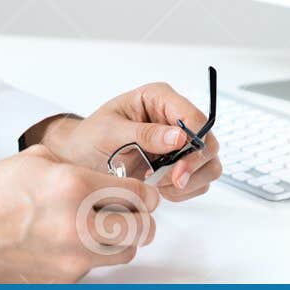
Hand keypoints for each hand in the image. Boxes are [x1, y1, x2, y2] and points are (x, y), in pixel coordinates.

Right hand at [0, 145, 159, 282]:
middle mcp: (78, 225)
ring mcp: (71, 258)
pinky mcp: (62, 281)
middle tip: (131, 213)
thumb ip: (79, 166)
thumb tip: (108, 178)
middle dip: (140, 218)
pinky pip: (94, 268)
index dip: (146, 194)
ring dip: (120, 240)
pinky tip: (72, 242)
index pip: (138, 195)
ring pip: (124, 253)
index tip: (143, 195)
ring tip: (102, 228)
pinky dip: (91, 256)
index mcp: (74, 186)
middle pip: (140, 229)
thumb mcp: (39, 160)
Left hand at [28, 81, 222, 200]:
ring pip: (208, 164)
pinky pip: (198, 182)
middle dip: (192, 166)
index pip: (194, 117)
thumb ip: (144, 134)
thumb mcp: (110, 131)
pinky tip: (160, 188)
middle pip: (208, 143)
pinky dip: (183, 191)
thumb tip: (178, 136)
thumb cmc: (91, 137)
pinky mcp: (180, 165)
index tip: (179, 165)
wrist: (80, 159)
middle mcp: (174, 118)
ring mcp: (180, 143)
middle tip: (170, 181)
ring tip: (158, 184)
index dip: (194, 141)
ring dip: (188, 180)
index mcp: (159, 99)